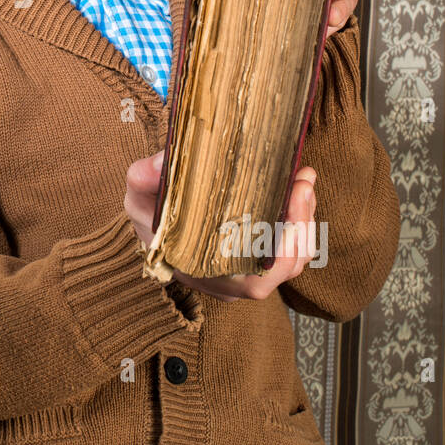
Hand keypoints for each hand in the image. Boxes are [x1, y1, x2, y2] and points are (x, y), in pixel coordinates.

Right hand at [125, 149, 317, 301]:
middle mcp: (232, 281)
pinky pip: (293, 246)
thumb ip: (143, 179)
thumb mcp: (138, 197)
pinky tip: (298, 188)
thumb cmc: (150, 216)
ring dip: (306, 219)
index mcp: (206, 274)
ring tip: (303, 180)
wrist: (153, 222)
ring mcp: (249, 270)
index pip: (256, 279)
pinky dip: (301, 219)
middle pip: (286, 267)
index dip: (283, 252)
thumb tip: (159, 163)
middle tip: (302, 182)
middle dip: (301, 225)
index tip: (288, 206)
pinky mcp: (261, 253)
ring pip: (295, 258)